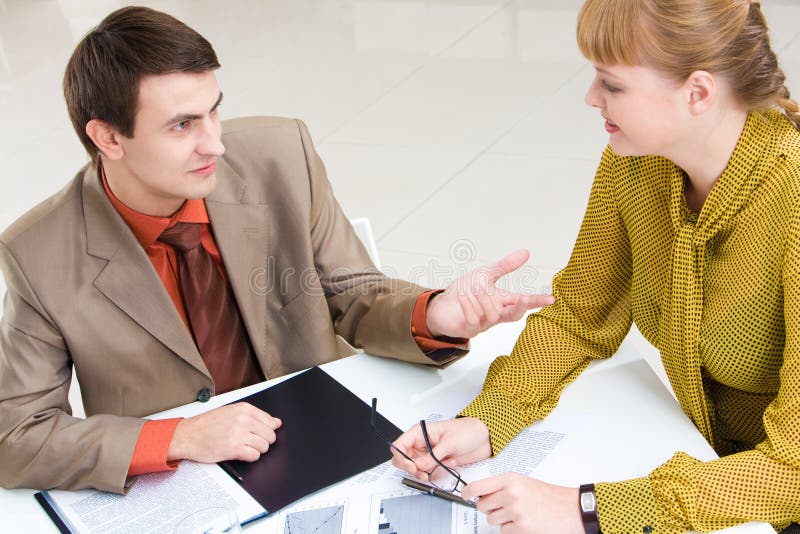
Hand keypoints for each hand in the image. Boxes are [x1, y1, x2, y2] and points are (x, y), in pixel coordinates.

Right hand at [167, 402, 281, 462]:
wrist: (187, 435)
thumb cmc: (206, 425)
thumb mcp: (231, 412)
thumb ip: (254, 416)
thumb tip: (276, 422)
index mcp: (244, 409)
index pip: (270, 421)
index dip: (268, 429)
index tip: (263, 433)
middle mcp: (243, 420)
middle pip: (270, 435)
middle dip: (264, 440)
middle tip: (252, 441)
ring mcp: (239, 434)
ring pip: (264, 446)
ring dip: (257, 449)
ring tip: (245, 447)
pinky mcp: (234, 449)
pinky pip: (255, 456)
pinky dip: (251, 457)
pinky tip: (242, 453)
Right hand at [390, 417, 491, 477]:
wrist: (484, 437)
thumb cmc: (467, 431)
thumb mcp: (449, 443)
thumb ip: (432, 456)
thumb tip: (418, 466)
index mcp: (419, 432)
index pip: (399, 445)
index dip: (401, 458)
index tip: (412, 467)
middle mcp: (421, 443)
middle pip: (403, 459)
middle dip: (410, 468)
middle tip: (422, 473)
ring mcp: (428, 454)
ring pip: (414, 468)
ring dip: (421, 473)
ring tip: (431, 473)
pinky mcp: (436, 462)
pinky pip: (427, 472)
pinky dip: (431, 475)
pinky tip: (442, 469)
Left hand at [425, 249, 554, 338]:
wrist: (442, 306)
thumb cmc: (465, 292)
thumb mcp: (485, 275)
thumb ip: (505, 266)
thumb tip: (526, 253)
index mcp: (502, 302)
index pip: (522, 302)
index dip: (537, 301)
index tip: (551, 299)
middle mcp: (495, 314)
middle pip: (514, 315)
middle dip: (521, 306)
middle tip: (522, 297)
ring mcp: (483, 324)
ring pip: (493, 315)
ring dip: (485, 299)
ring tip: (475, 286)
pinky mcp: (469, 329)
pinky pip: (473, 320)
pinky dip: (469, 306)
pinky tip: (464, 296)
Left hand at [463, 474, 581, 533]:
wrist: (571, 509)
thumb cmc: (549, 496)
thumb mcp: (524, 483)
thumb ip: (502, 487)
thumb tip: (481, 494)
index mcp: (511, 480)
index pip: (478, 486)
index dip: (467, 492)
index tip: (465, 495)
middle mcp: (511, 494)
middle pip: (482, 506)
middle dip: (489, 509)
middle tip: (502, 507)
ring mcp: (516, 512)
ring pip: (492, 520)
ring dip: (501, 520)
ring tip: (518, 514)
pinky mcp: (522, 528)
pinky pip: (504, 531)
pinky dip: (511, 529)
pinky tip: (524, 523)